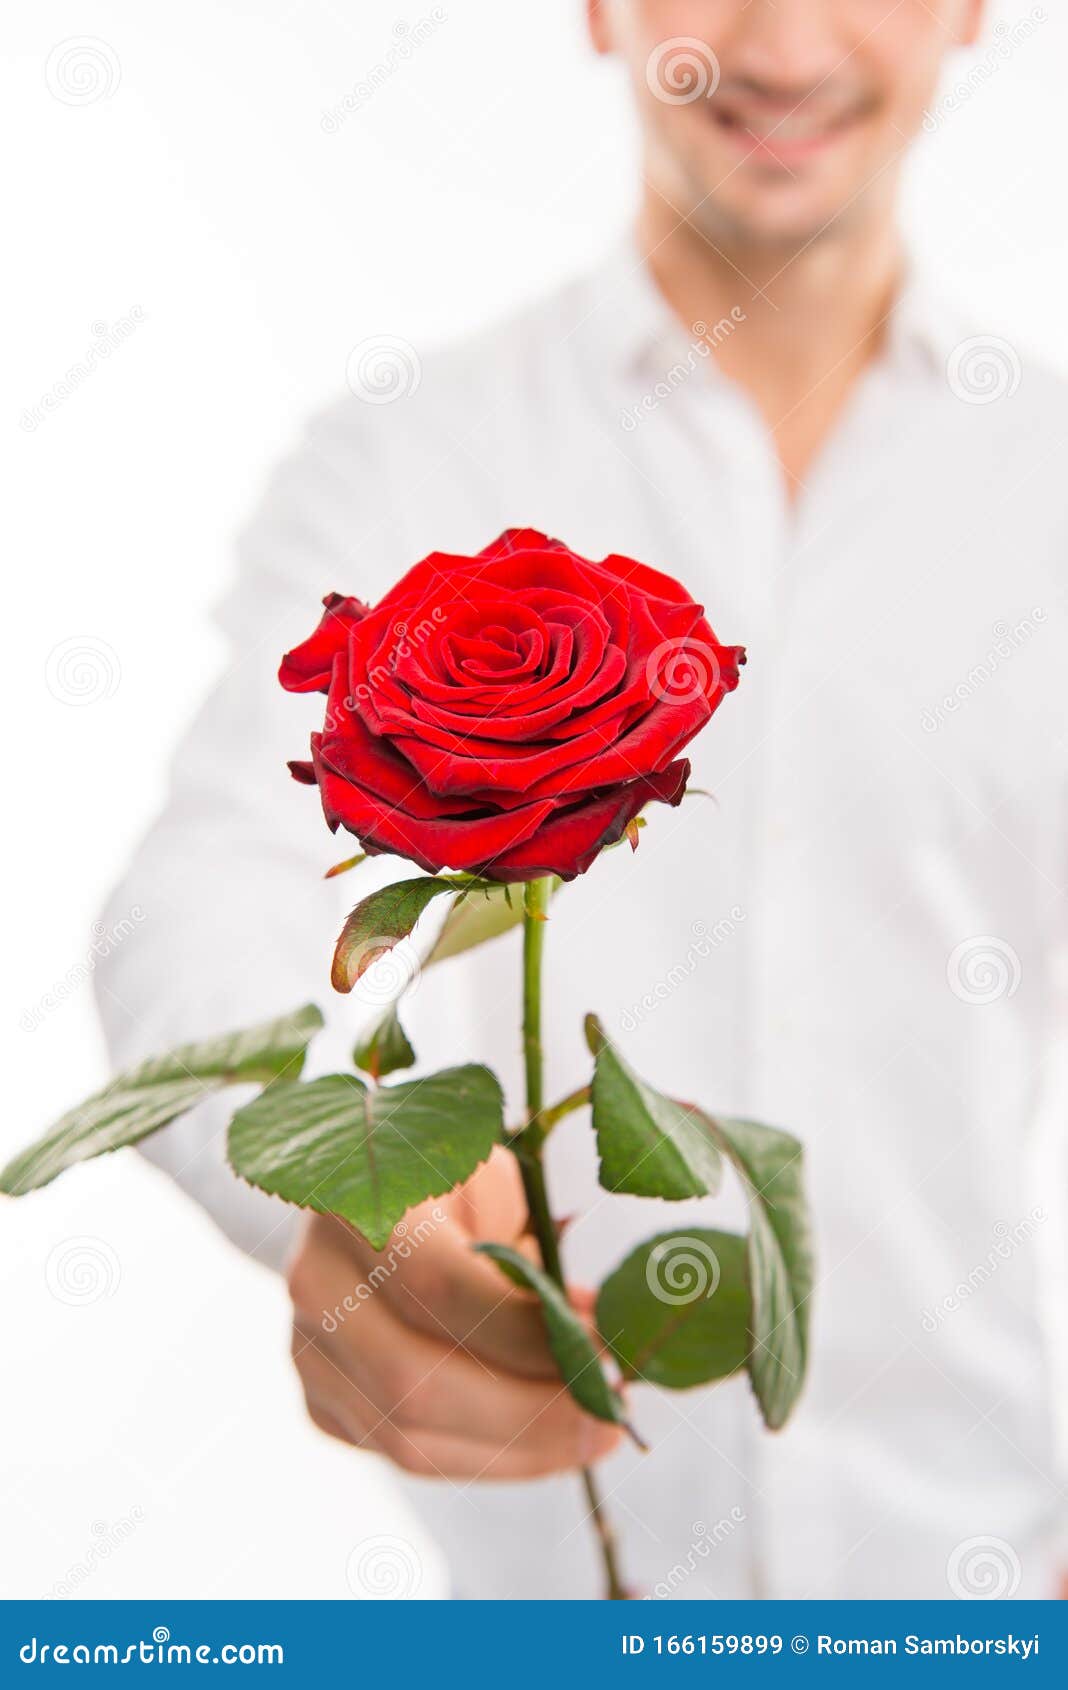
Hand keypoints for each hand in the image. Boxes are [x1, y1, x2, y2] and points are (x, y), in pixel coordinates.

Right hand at [286, 1147, 621, 1479]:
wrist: (374, 1186)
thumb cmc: (453, 1179)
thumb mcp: (498, 1184)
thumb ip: (533, 1258)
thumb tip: (589, 1339)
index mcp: (358, 1201)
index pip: (440, 1289)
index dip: (529, 1331)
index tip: (606, 1346)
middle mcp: (316, 1282)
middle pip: (418, 1383)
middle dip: (531, 1411)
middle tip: (611, 1409)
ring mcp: (307, 1351)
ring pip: (410, 1439)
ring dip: (518, 1450)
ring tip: (591, 1431)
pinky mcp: (321, 1402)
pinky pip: (406, 1456)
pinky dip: (486, 1457)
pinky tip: (541, 1436)